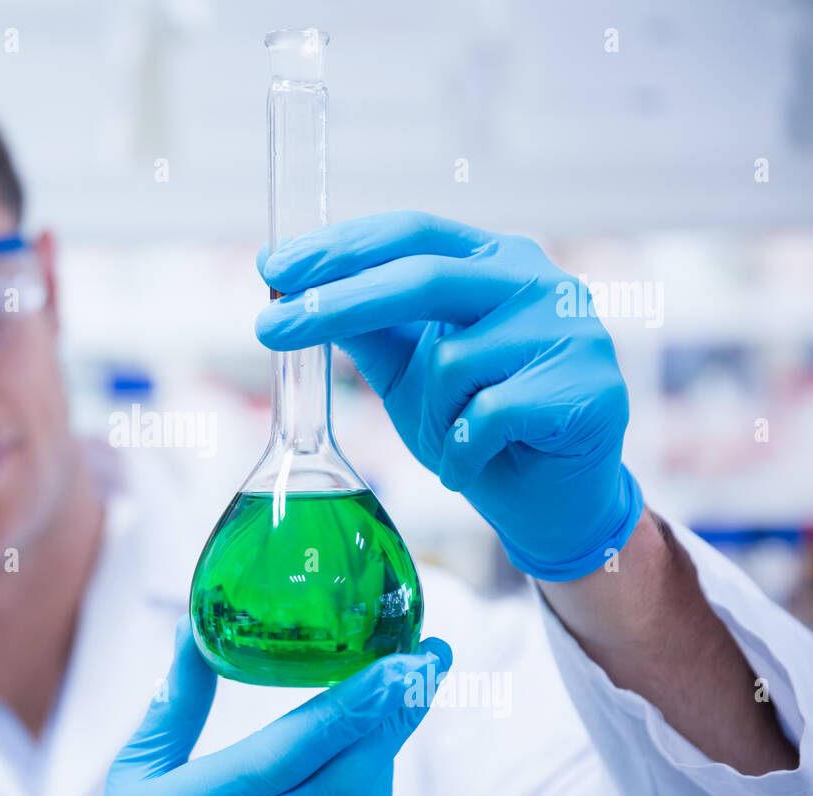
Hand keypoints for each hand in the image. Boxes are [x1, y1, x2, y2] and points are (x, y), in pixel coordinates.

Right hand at [95, 618, 450, 795]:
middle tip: (425, 667)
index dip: (360, 699)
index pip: (299, 743)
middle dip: (396, 716)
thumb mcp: (138, 773)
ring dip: (385, 766)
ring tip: (380, 726)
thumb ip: (176, 702)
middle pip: (350, 779)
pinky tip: (374, 791)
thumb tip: (196, 623)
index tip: (405, 659)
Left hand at [256, 211, 643, 581]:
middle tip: (269, 328)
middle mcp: (538, 281)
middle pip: (423, 277)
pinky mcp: (588, 388)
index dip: (341, 247)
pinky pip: (485, 417)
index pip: (411, 233)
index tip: (273, 267)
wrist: (550, 501)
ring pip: (450, 362)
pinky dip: (460, 453)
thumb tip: (288, 289)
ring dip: (429, 416)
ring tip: (451, 438)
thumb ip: (367, 327)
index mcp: (494, 261)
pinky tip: (472, 464)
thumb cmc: (478, 425)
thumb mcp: (410, 371)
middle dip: (336, 303)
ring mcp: (570, 331)